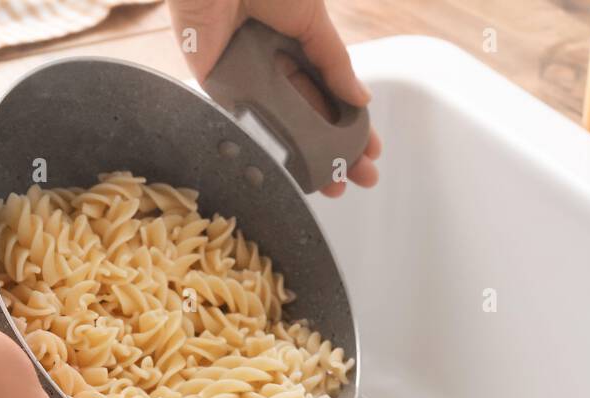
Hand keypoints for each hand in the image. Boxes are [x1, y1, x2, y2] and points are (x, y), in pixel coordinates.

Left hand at [167, 0, 380, 196]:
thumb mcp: (312, 19)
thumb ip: (334, 61)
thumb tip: (361, 98)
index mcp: (297, 49)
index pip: (328, 97)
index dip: (350, 125)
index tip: (370, 149)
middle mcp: (273, 68)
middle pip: (308, 120)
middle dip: (335, 150)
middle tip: (361, 176)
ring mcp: (247, 81)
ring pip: (281, 128)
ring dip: (307, 159)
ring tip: (334, 185)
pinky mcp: (218, 87)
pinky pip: (246, 121)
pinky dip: (269, 145)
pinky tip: (293, 169)